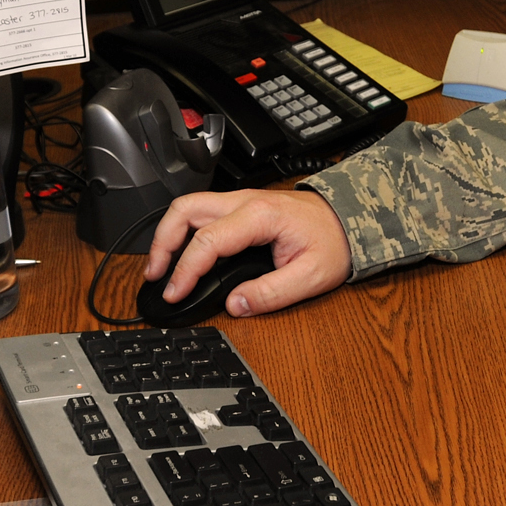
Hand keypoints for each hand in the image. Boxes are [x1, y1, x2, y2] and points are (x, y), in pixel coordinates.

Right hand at [142, 189, 350, 316]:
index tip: (175, 294)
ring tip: (161, 268)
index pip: (208, 240)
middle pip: (185, 210)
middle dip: (161, 242)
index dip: (186, 270)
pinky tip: (181, 254)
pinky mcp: (239, 207)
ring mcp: (240, 201)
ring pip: (188, 207)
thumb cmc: (333, 242)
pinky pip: (200, 212)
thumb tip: (235, 304)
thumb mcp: (312, 276)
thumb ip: (272, 293)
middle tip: (155, 276)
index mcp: (260, 216)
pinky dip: (182, 232)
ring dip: (167, 234)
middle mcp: (245, 202)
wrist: (349, 218)